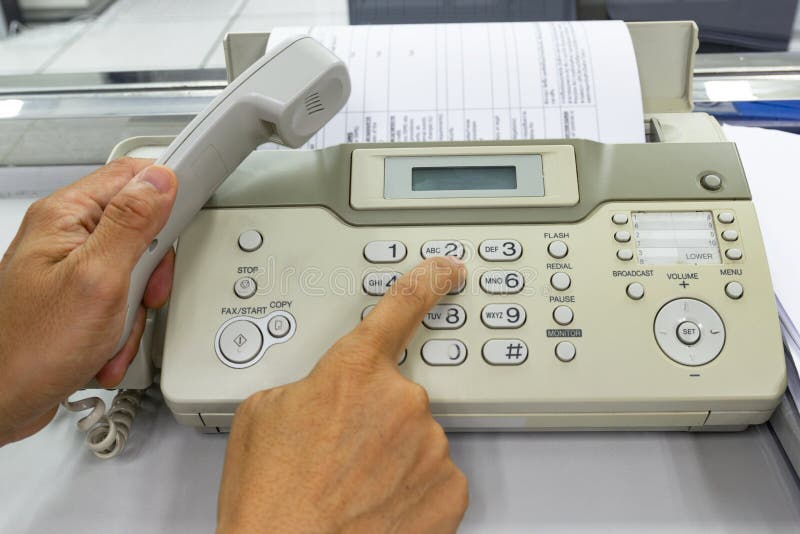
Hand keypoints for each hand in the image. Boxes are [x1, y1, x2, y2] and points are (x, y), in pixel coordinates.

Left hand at [0, 158, 177, 444]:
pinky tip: (104, 346)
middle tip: (142, 292)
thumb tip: (160, 180)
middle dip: (151, 271)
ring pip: (136, 272)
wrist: (0, 404)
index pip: (131, 176)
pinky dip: (122, 328)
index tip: (188, 214)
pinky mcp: (77, 300)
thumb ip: (132, 224)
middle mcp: (66, 238)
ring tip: (113, 331)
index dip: (167, 191)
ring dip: (135, 309)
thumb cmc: (29, 349)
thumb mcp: (97, 280)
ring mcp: (71, 270)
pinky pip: (121, 302)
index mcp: (65, 217)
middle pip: (140, 229)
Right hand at [218, 257, 468, 532]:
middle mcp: (401, 401)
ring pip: (417, 439)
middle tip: (339, 454)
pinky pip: (436, 477)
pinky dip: (412, 490)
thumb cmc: (270, 498)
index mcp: (353, 371)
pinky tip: (378, 506)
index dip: (428, 281)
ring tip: (352, 487)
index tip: (446, 271)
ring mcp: (431, 446)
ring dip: (392, 457)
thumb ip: (306, 383)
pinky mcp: (450, 490)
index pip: (402, 306)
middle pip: (399, 394)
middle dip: (373, 418)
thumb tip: (319, 391)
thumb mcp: (261, 415)